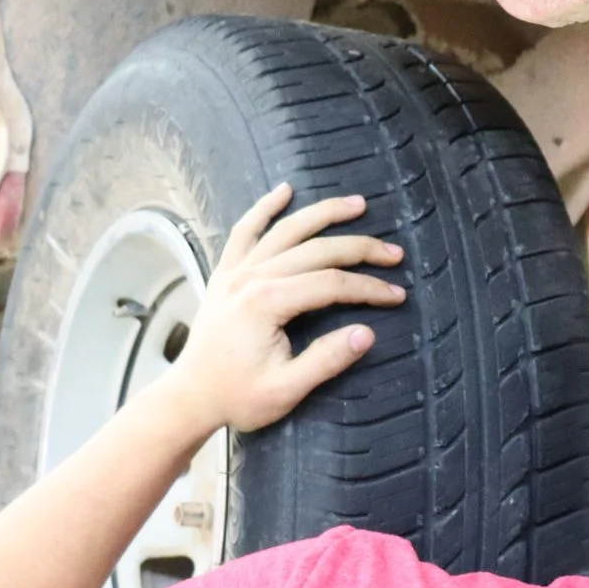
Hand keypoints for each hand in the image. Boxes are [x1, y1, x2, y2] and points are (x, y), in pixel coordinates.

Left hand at [156, 184, 405, 434]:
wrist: (191, 396)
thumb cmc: (238, 396)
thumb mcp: (286, 389)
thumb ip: (326, 360)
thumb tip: (367, 333)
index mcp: (267, 303)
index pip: (331, 284)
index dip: (369, 288)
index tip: (397, 295)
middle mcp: (251, 278)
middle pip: (316, 250)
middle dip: (360, 248)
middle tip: (394, 253)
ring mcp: (236, 272)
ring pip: (286, 230)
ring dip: (324, 214)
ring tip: (357, 204)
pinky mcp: (226, 273)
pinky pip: (245, 231)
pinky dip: (264, 208)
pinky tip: (284, 191)